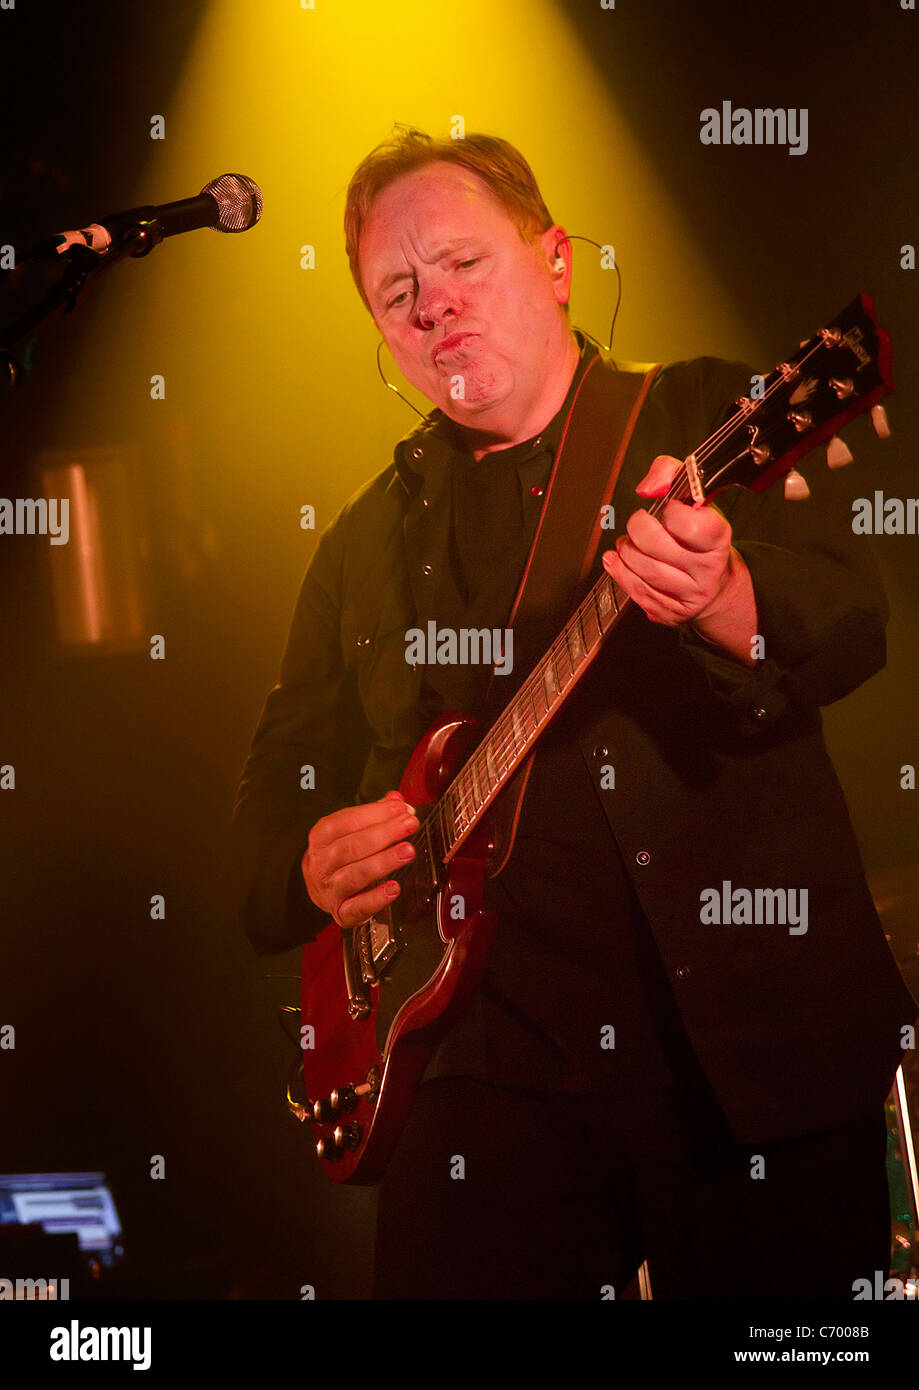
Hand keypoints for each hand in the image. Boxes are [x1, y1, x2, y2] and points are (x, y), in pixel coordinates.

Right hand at [301, 789, 418, 927]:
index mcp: (321, 838)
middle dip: (384, 834)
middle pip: (352, 847)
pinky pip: (358, 907)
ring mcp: (329, 889)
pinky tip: (394, 887)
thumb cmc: (339, 856)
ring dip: (384, 862)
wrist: (321, 890)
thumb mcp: (349, 831)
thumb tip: (397, 801)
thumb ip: (373, 815)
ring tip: (407, 850)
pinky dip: (376, 898)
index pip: (345, 822)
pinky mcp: (341, 912)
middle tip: (409, 824)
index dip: (374, 813)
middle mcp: (321, 863)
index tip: (399, 808)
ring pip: (356, 875)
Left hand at [601, 454, 757, 663]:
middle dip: (637, 529)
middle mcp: (707, 570)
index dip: (670, 512)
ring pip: (642, 569)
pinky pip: (635, 591)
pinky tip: (617, 561)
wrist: (715, 588)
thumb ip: (671, 474)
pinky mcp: (671, 613)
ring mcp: (690, 595)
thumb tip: (648, 488)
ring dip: (626, 551)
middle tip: (637, 526)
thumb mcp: (695, 499)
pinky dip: (619, 572)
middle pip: (654, 545)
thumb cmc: (699, 537)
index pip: (685, 522)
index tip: (669, 511)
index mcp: (718, 539)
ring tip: (628, 544)